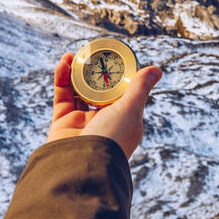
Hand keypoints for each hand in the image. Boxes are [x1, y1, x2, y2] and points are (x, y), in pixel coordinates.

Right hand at [48, 52, 162, 159]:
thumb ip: (140, 87)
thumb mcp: (131, 109)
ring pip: (78, 91)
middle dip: (93, 72)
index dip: (117, 75)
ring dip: (75, 71)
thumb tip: (157, 69)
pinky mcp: (62, 122)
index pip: (122, 93)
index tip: (113, 58)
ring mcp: (82, 122)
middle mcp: (104, 122)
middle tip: (91, 54)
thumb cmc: (112, 137)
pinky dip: (62, 78)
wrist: (82, 165)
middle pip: (98, 90)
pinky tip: (65, 62)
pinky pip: (62, 96)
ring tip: (75, 54)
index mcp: (124, 120)